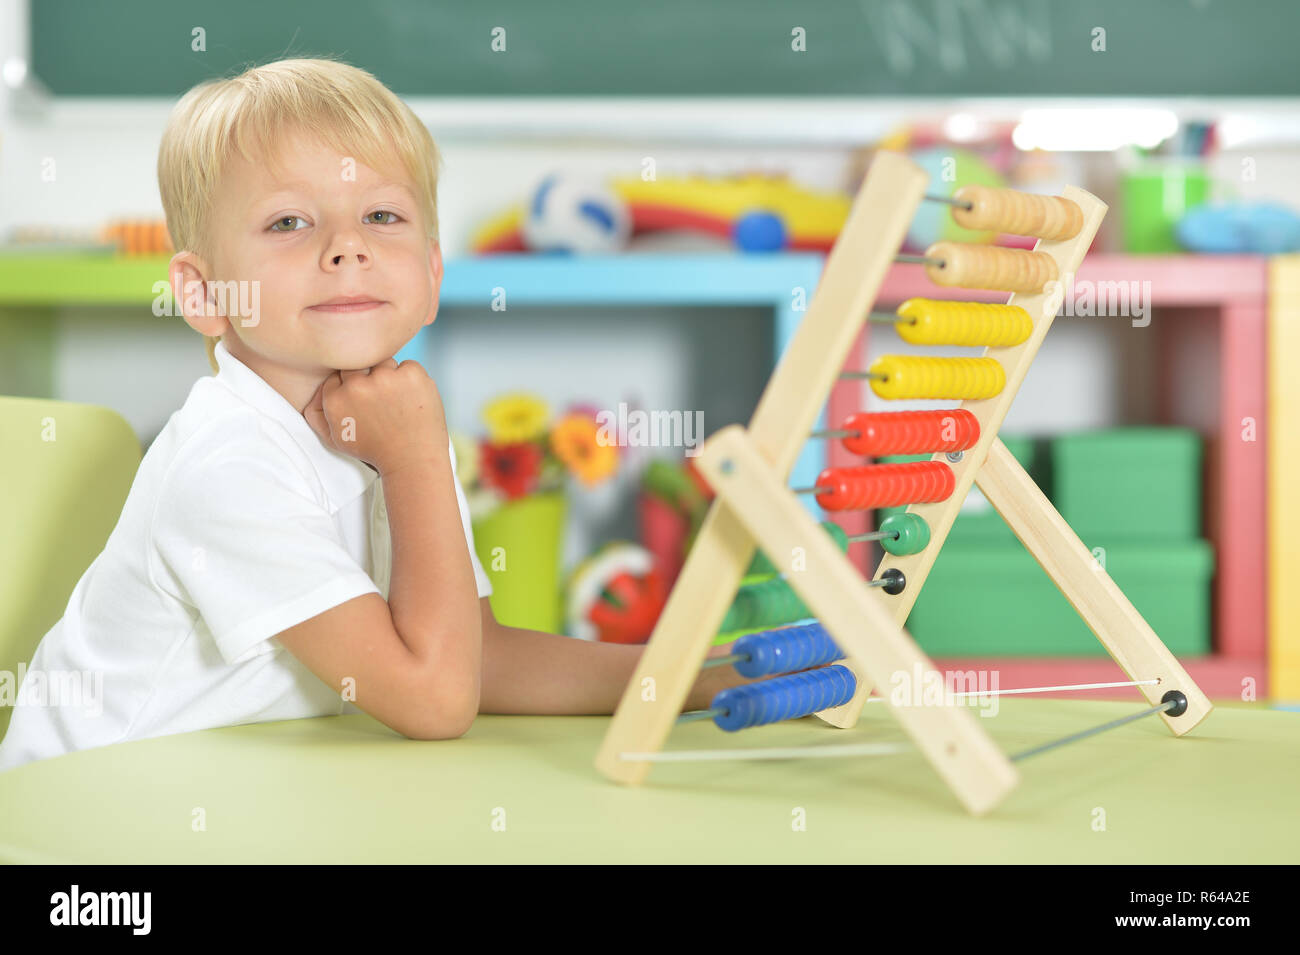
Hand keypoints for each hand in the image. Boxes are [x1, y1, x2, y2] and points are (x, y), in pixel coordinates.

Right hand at [303, 358, 447, 474]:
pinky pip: (409, 366)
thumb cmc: (377, 451)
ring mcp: (386, 378)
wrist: (413, 460)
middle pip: (358, 365)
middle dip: (368, 379)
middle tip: (381, 401)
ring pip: (384, 363)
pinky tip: (411, 401)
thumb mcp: (338, 440)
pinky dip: (412, 380)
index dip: (352, 386)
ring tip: (397, 402)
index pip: (337, 376)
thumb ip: (318, 416)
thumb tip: (313, 394)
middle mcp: (357, 387)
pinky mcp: (411, 375)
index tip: (364, 399)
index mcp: (336, 400)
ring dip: (390, 378)